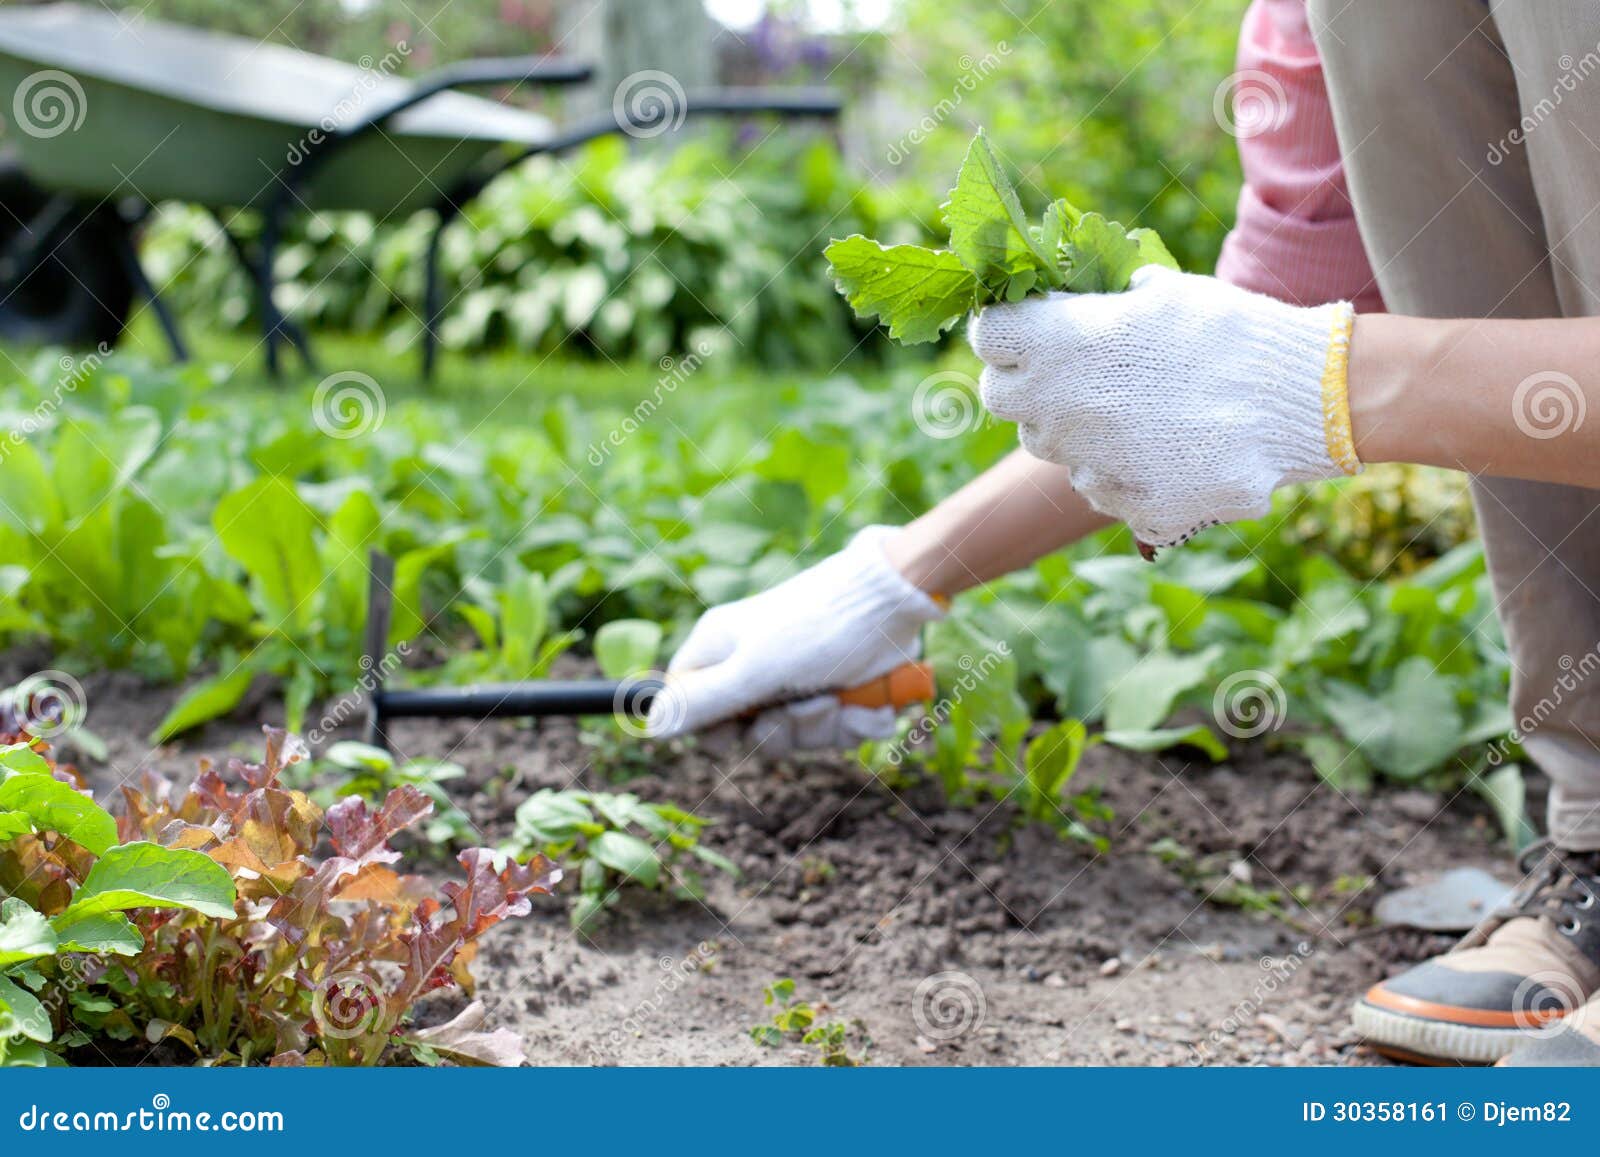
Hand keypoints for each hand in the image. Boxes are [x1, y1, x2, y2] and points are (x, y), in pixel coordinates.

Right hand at [645, 526, 943, 751]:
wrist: (895, 601)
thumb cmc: (817, 626)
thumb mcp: (754, 669)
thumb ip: (703, 702)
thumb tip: (649, 726)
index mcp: (720, 650)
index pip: (692, 708)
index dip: (716, 728)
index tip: (743, 724)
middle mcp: (755, 664)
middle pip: (749, 732)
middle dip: (786, 730)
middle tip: (806, 704)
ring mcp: (798, 678)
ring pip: (798, 736)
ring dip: (827, 725)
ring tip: (841, 694)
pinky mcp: (838, 688)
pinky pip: (837, 730)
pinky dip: (857, 720)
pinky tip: (867, 697)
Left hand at [968, 266, 1360, 547]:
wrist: (1302, 397)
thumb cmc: (1230, 330)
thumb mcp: (1159, 292)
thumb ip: (1099, 303)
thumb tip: (1069, 302)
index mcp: (1062, 344)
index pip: (989, 337)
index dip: (1003, 330)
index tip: (1022, 329)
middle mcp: (1061, 408)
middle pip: (1003, 401)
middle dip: (1026, 386)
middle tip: (1069, 375)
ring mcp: (1092, 465)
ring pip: (1053, 449)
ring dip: (1077, 430)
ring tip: (1137, 410)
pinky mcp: (1128, 507)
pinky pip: (1105, 489)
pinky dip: (1127, 473)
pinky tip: (1171, 450)